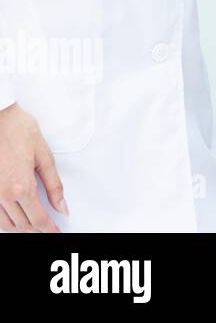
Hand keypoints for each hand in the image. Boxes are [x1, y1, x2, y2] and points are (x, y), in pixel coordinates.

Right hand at [0, 103, 66, 232]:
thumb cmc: (19, 130)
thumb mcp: (44, 156)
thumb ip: (54, 185)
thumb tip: (63, 206)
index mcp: (21, 186)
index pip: (38, 219)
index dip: (49, 228)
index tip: (57, 231)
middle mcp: (3, 194)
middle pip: (22, 225)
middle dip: (37, 229)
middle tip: (49, 228)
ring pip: (5, 224)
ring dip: (21, 228)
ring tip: (34, 226)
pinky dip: (5, 221)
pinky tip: (14, 218)